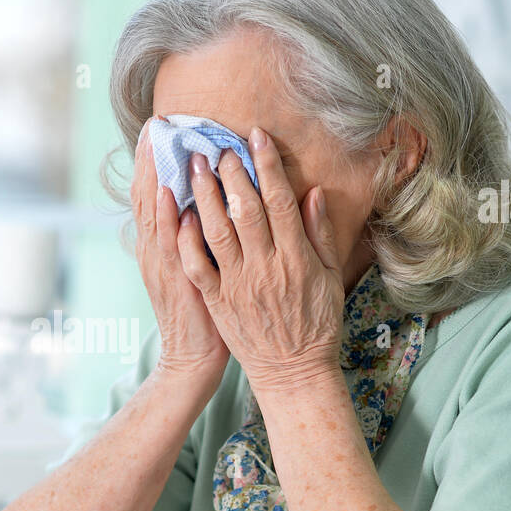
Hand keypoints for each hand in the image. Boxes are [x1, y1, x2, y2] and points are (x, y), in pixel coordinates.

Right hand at [131, 119, 229, 385]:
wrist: (193, 359)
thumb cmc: (202, 313)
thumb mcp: (192, 269)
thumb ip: (191, 236)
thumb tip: (198, 201)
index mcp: (161, 246)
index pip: (154, 196)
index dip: (153, 162)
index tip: (158, 129)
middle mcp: (156, 252)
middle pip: (148, 197)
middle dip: (151, 160)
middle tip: (155, 123)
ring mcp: (164, 267)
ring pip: (155, 216)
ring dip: (156, 179)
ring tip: (158, 145)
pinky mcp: (178, 283)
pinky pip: (172, 248)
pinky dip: (168, 222)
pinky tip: (171, 196)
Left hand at [176, 127, 343, 395]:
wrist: (294, 373)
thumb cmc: (316, 325)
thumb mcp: (330, 278)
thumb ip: (320, 235)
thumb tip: (313, 193)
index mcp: (296, 258)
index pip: (280, 200)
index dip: (267, 165)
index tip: (256, 137)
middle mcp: (266, 267)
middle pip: (246, 209)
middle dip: (230, 172)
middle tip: (216, 144)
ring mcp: (239, 285)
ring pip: (218, 231)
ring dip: (205, 195)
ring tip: (193, 166)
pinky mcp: (218, 302)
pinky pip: (199, 267)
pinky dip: (188, 240)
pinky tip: (180, 214)